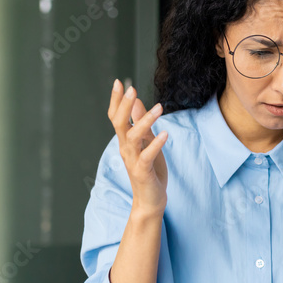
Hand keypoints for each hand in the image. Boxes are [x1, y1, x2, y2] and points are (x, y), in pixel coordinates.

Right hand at [108, 79, 167, 213]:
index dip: (116, 100)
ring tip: (160, 108)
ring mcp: (133, 161)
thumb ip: (141, 123)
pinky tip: (166, 134)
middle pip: (119, 124)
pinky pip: (147, 156)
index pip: (116, 117)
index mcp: (125, 141)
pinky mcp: (143, 172)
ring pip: (133, 137)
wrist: (151, 200)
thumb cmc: (150, 170)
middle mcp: (126, 149)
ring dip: (145, 122)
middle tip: (132, 88)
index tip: (119, 82)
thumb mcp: (146, 142)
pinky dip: (156, 144)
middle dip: (123, 106)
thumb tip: (136, 101)